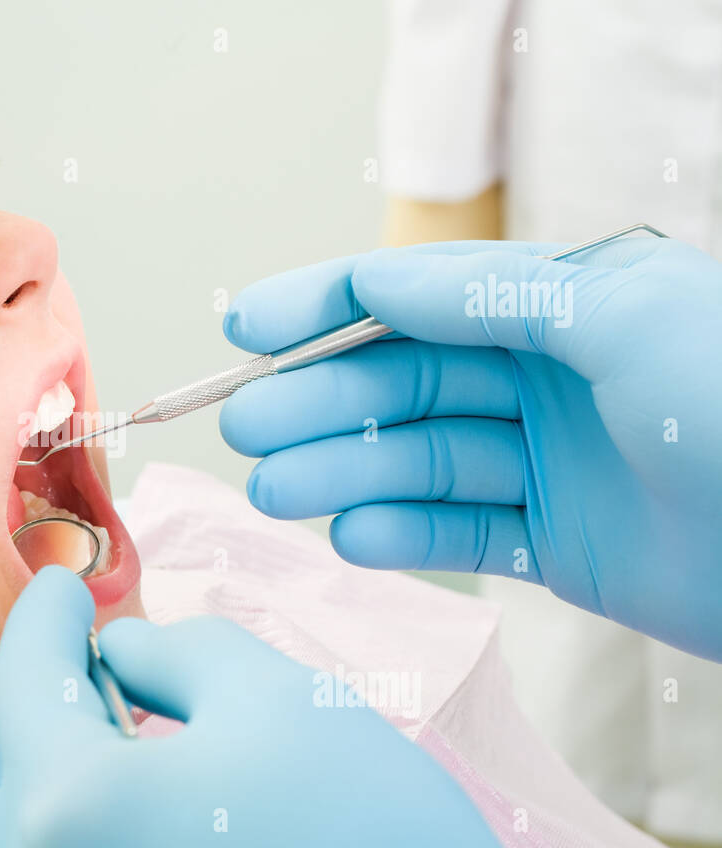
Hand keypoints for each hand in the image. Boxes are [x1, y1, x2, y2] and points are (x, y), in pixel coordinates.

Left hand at [0, 566, 508, 847]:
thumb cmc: (367, 828)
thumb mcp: (267, 692)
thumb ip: (168, 650)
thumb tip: (120, 655)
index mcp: (71, 810)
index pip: (24, 686)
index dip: (40, 617)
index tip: (62, 584)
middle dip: (34, 699)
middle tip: (90, 653)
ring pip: (22, 832)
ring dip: (52, 761)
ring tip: (122, 717)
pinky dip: (81, 815)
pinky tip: (144, 783)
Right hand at [220, 238, 721, 659]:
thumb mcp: (625, 315)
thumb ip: (494, 296)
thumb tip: (382, 280)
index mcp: (558, 304)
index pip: (416, 294)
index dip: (324, 305)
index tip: (245, 329)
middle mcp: (543, 377)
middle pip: (401, 384)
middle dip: (319, 403)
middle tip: (245, 431)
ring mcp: (546, 462)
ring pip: (417, 462)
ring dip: (343, 475)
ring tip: (278, 494)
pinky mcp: (555, 544)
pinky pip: (461, 533)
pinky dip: (403, 536)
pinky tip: (355, 537)